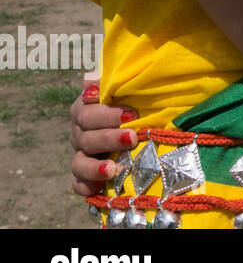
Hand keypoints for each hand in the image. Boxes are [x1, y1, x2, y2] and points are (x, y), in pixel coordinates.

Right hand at [69, 81, 135, 196]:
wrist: (144, 123)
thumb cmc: (138, 99)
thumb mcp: (132, 87)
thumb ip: (116, 79)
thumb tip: (91, 75)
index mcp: (88, 107)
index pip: (86, 108)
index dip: (104, 111)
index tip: (130, 113)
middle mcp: (81, 130)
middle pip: (85, 135)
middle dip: (108, 136)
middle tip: (132, 137)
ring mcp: (83, 154)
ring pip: (79, 162)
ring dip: (94, 166)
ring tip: (112, 168)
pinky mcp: (87, 175)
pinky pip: (78, 184)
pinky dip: (86, 186)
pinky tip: (99, 187)